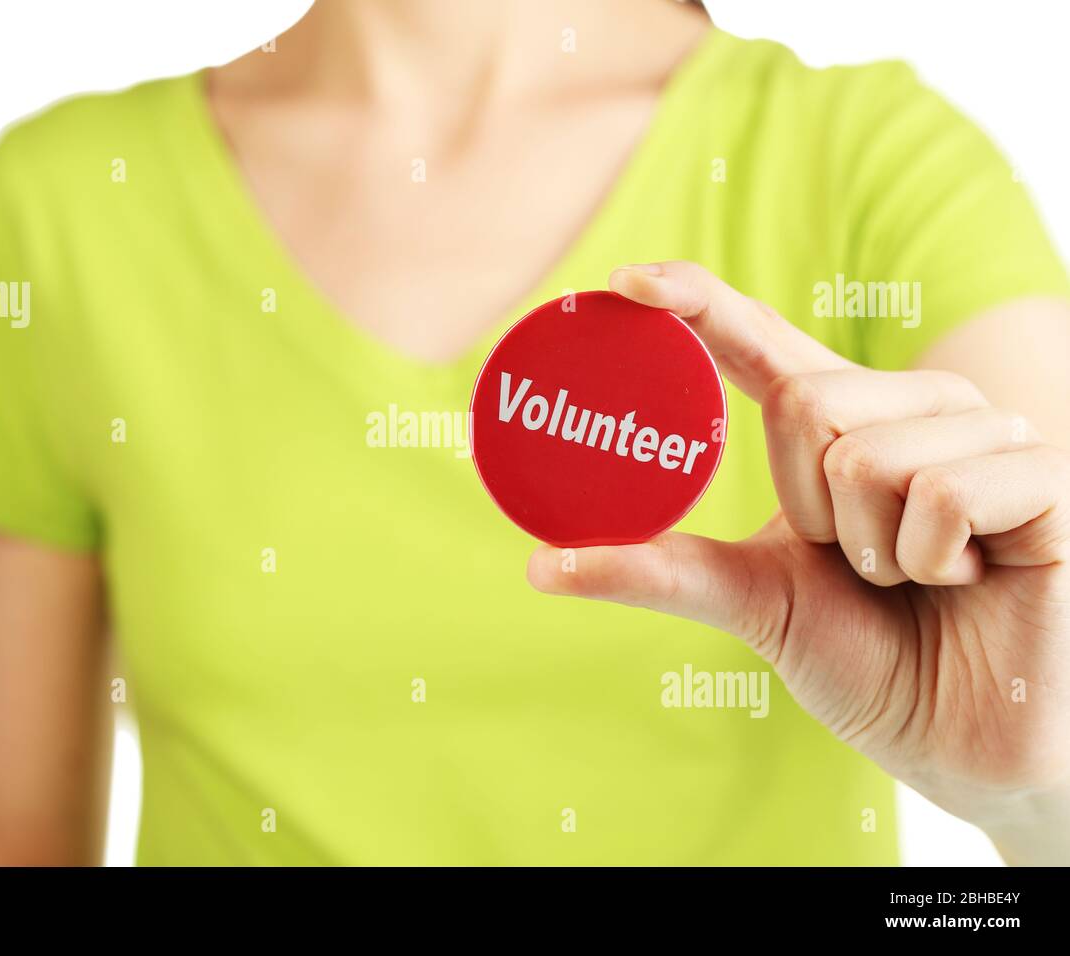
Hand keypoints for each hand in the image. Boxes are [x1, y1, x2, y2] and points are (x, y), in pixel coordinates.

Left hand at [527, 261, 1069, 861]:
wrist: (967, 740)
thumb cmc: (871, 660)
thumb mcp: (754, 601)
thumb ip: (661, 571)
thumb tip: (541, 567)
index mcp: (841, 424)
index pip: (761, 341)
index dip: (696, 302)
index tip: (627, 283)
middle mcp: (911, 409)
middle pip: (807, 402)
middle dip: (809, 510)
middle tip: (855, 563)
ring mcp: (983, 435)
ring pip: (868, 453)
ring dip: (871, 547)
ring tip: (914, 578)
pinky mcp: (1047, 478)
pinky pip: (945, 491)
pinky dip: (932, 559)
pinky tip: (966, 579)